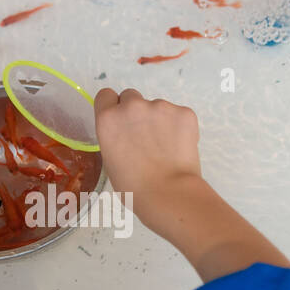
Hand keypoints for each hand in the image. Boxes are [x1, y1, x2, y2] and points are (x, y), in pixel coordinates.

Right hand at [92, 87, 289, 280]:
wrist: (169, 194)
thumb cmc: (133, 188)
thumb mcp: (110, 161)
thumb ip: (114, 138)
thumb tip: (127, 135)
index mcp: (108, 119)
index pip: (106, 96)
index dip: (113, 108)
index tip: (120, 122)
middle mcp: (132, 106)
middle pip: (131, 97)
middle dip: (136, 113)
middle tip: (144, 137)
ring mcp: (160, 106)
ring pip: (157, 107)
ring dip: (159, 121)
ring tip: (165, 149)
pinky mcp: (184, 113)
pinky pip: (178, 115)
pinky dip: (179, 127)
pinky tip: (179, 148)